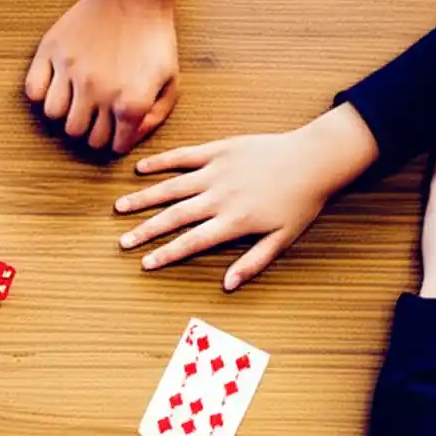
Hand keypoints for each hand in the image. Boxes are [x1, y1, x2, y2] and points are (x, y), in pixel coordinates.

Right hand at [25, 0, 177, 152]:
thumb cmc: (154, 39)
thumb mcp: (171, 81)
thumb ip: (154, 118)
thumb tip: (127, 139)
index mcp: (130, 103)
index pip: (113, 146)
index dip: (116, 139)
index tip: (116, 129)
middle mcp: (98, 92)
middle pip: (80, 135)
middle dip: (90, 129)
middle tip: (97, 114)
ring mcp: (71, 71)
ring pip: (56, 116)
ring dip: (66, 112)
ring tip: (77, 99)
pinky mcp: (52, 52)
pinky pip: (34, 90)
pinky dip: (42, 93)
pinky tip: (57, 85)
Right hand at [114, 104, 377, 289]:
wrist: (315, 159)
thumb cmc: (301, 202)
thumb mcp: (283, 239)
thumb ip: (253, 262)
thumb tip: (227, 285)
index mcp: (234, 221)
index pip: (192, 242)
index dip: (166, 254)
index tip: (145, 264)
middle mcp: (219, 197)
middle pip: (174, 217)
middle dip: (146, 231)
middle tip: (123, 242)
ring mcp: (216, 171)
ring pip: (172, 187)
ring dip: (144, 198)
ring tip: (120, 208)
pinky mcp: (219, 150)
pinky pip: (184, 156)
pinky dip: (161, 162)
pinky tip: (140, 170)